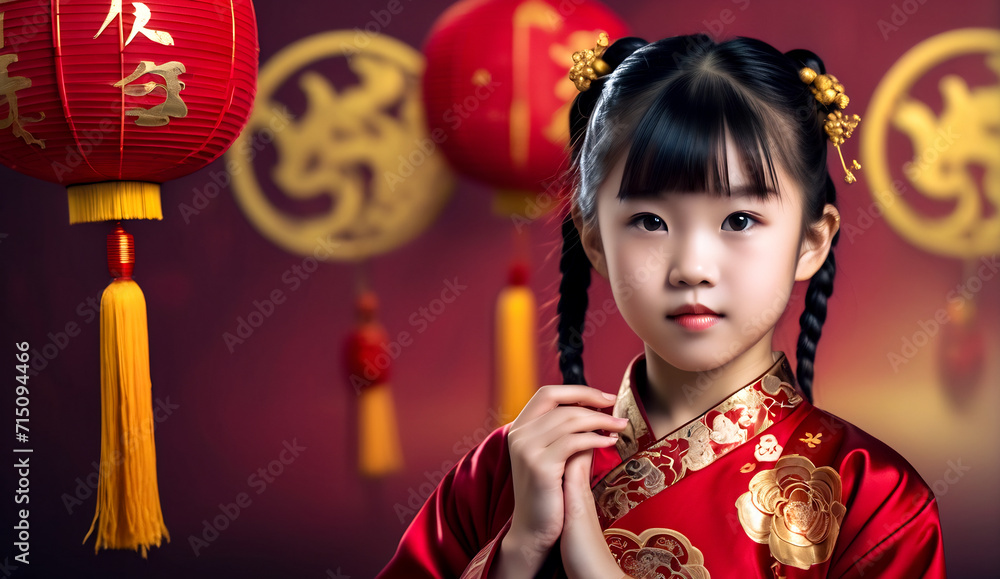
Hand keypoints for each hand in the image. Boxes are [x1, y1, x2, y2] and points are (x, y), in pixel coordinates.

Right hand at [492, 385, 626, 577]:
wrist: (535, 530)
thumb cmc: (549, 494)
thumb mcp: (554, 456)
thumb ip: (566, 433)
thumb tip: (594, 413)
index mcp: (520, 428)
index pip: (547, 393)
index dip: (577, 391)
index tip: (604, 397)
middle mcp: (518, 434)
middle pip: (560, 402)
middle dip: (593, 401)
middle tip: (617, 410)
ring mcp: (527, 448)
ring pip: (569, 419)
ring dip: (600, 420)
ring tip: (619, 426)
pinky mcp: (539, 465)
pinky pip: (574, 441)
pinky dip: (596, 439)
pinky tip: (610, 443)